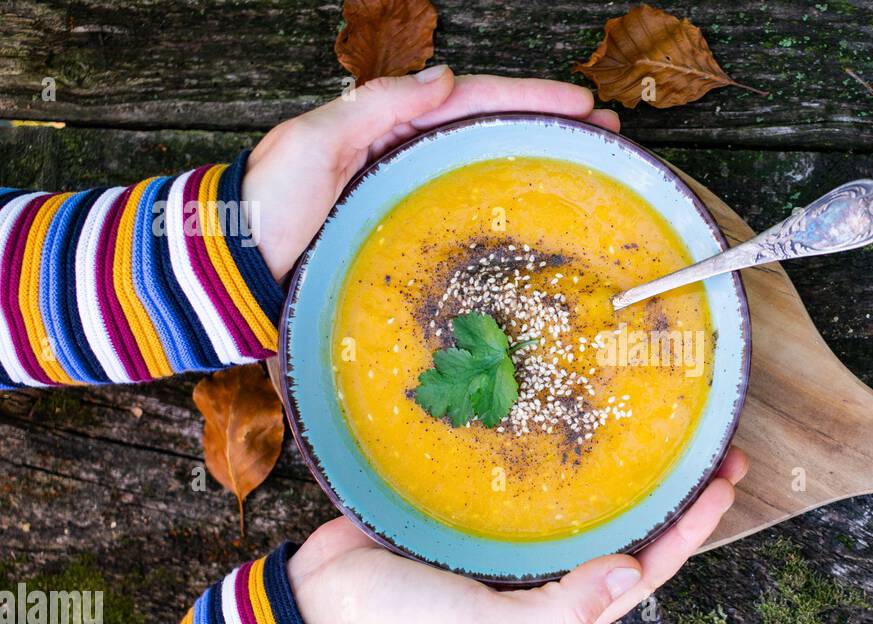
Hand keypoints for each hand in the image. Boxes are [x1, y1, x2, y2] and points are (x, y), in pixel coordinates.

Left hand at [242, 65, 620, 281]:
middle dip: (551, 129)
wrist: (239, 271)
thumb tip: (447, 78)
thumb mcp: (314, 140)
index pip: (474, 102)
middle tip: (608, 134)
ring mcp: (415, 203)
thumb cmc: (269, 203)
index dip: (529, 98)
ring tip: (594, 170)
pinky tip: (544, 227)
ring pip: (490, 176)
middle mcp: (411, 161)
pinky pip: (471, 224)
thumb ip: (377, 106)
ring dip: (541, 168)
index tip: (582, 102)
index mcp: (393, 127)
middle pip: (494, 135)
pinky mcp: (413, 244)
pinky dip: (511, 218)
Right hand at [288, 449, 747, 623]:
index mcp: (561, 611)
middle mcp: (552, 577)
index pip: (644, 570)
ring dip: (641, 477)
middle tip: (720, 452)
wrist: (326, 594)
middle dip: (681, 499)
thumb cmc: (406, 616)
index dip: (689, 531)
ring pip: (600, 507)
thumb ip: (559, 610)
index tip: (723, 485)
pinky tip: (592, 425)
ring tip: (674, 436)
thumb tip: (632, 575)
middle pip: (633, 535)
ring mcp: (524, 543)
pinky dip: (580, 458)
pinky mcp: (493, 512)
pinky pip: (551, 484)